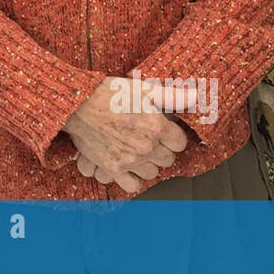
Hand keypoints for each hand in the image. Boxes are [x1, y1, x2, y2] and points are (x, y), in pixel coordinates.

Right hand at [64, 73, 192, 193]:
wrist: (77, 104)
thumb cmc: (108, 93)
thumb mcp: (142, 88)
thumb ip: (171, 96)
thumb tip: (196, 97)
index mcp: (157, 127)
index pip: (179, 143)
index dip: (173, 136)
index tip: (165, 131)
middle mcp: (146, 147)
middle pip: (167, 160)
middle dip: (162, 150)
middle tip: (150, 139)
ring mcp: (130, 160)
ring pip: (152, 173)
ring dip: (148, 164)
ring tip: (138, 152)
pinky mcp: (113, 168)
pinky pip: (132, 185)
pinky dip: (132, 179)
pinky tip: (129, 167)